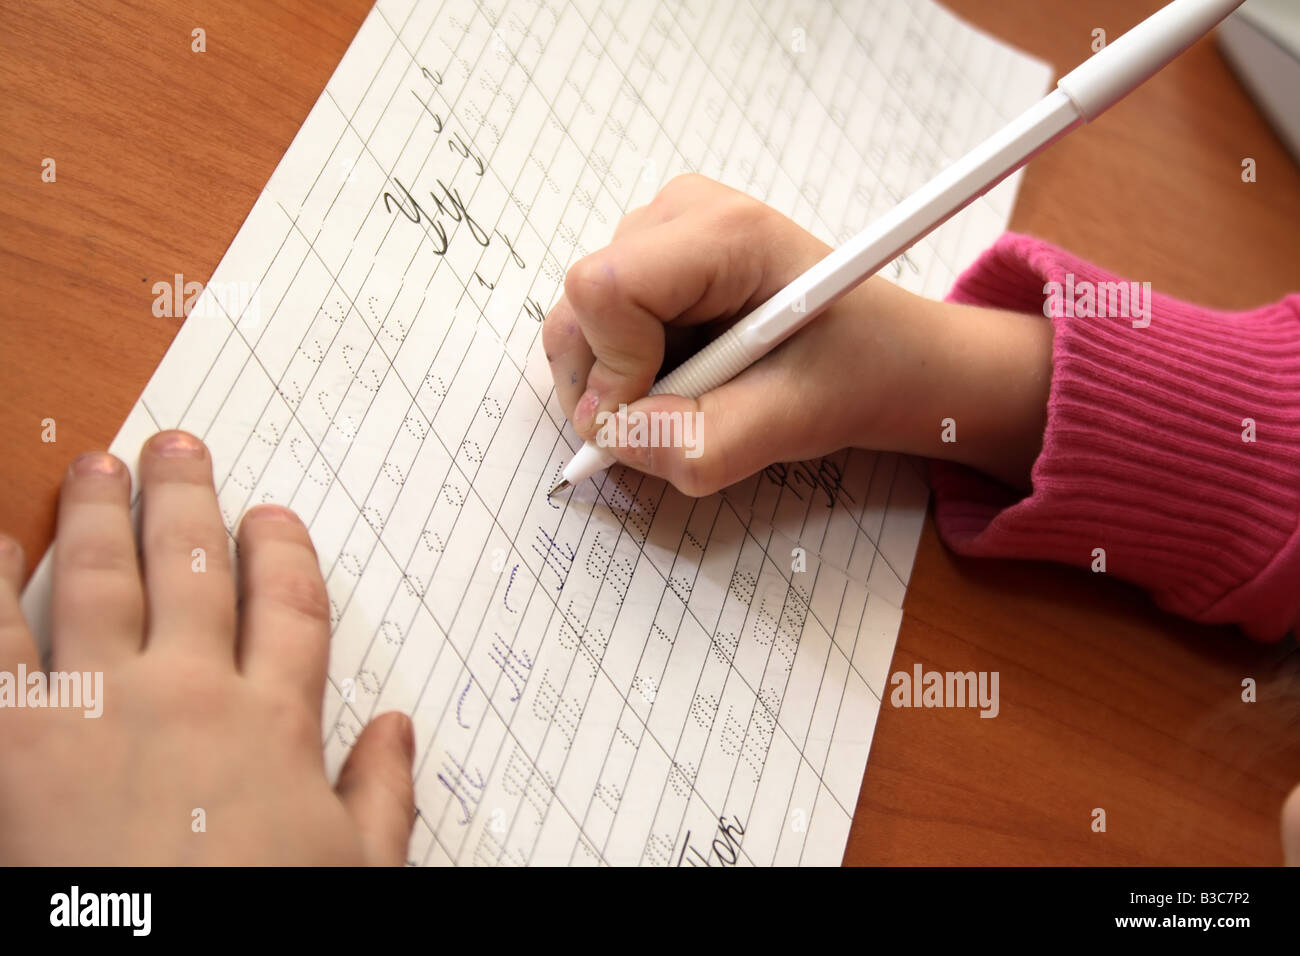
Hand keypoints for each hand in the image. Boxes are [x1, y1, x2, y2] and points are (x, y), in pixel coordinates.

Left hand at [0, 431, 414, 864]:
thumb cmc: (260, 923)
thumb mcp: (353, 873)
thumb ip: (381, 797)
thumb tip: (396, 727)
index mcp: (273, 724)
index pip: (288, 609)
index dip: (282, 551)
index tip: (272, 515)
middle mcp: (190, 695)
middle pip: (193, 571)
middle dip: (187, 500)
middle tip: (179, 446)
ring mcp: (99, 710)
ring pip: (103, 582)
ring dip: (99, 515)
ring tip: (97, 465)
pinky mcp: (17, 742)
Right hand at [544, 174, 1052, 492]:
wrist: (885, 354)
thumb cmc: (854, 371)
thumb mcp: (795, 422)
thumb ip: (702, 443)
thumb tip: (613, 439)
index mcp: (724, 232)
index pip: (602, 287)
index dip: (613, 368)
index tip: (663, 409)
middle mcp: (680, 214)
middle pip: (578, 308)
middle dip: (611, 385)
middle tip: (684, 412)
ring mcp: (658, 232)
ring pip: (580, 325)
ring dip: (623, 383)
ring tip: (701, 389)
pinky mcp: (648, 260)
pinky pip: (595, 332)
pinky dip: (628, 373)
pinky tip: (689, 373)